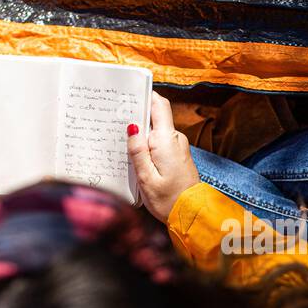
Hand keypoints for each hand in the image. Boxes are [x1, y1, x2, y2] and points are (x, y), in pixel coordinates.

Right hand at [128, 91, 200, 222]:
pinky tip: (134, 153)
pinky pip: (160, 143)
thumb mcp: (146, 178)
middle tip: (115, 116)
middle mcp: (175, 139)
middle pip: (156, 116)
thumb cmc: (169, 201)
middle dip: (137, 114)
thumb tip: (132, 127)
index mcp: (166, 140)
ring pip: (156, 131)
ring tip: (119, 136)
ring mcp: (178, 147)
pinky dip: (147, 144)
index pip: (159, 105)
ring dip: (141, 132)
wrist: (192, 216)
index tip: (128, 91)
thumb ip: (137, 151)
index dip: (145, 94)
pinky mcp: (177, 156)